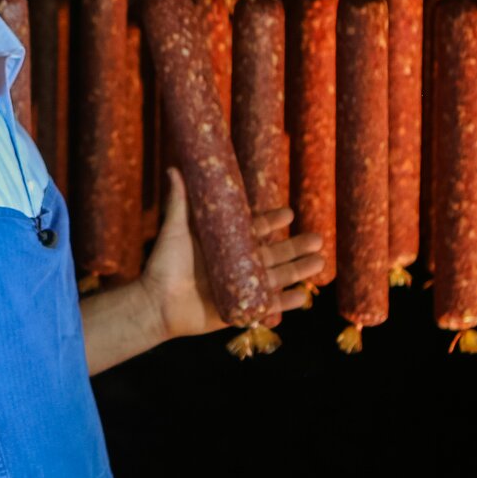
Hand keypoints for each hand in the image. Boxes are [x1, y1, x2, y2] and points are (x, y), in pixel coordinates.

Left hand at [139, 168, 329, 341]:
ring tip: (320, 262)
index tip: (289, 214)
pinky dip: (286, 303)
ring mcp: (241, 287)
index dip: (272, 222)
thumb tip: (175, 168)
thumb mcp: (176, 229)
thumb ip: (180, 202)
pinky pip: (269, 306)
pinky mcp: (241, 309)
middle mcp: (237, 264)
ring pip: (277, 277)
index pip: (255, 230)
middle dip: (296, 247)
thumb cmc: (164, 265)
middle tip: (317, 239)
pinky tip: (303, 297)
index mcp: (225, 244)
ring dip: (299, 271)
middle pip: (274, 253)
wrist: (156, 303)